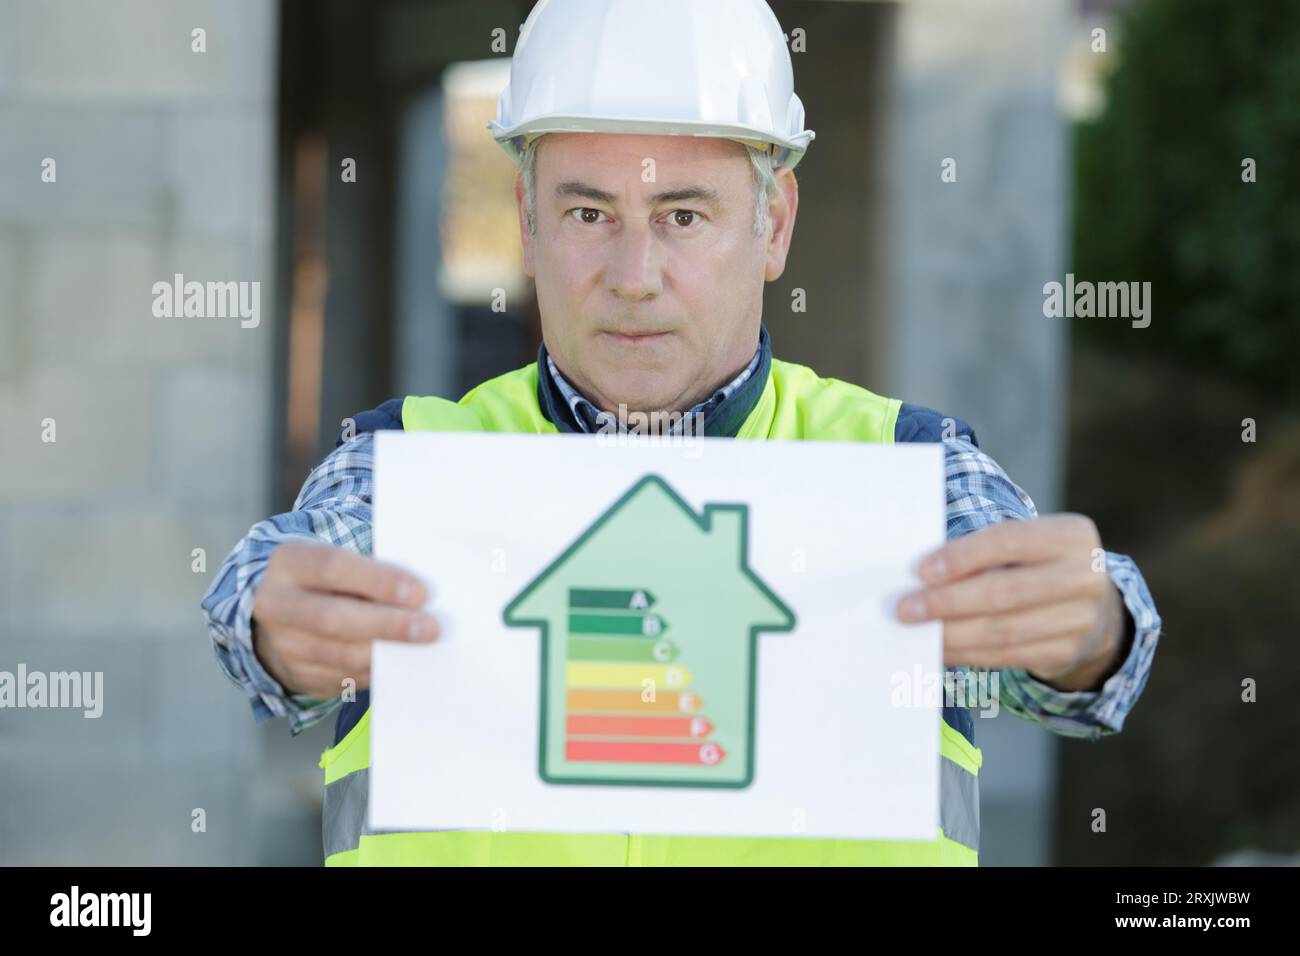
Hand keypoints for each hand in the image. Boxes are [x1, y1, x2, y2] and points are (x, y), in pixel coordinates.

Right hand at [250, 541, 439, 697]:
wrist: (282, 611)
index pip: (332, 568)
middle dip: (388, 625)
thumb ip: (372, 571)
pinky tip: (401, 661)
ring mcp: (283, 645)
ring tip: (423, 645)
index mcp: (288, 562)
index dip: (378, 581)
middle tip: (431, 628)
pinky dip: (377, 670)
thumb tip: (421, 593)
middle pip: (334, 619)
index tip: (419, 593)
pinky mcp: (297, 674)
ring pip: (341, 655)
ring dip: (387, 652)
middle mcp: (276, 605)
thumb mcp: (339, 560)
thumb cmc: (327, 579)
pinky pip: (344, 678)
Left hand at [895, 515, 1126, 691]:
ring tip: (917, 629)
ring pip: (1002, 630)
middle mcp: (1085, 577)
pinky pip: (1006, 655)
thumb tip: (922, 575)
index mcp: (1072, 536)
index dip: (962, 557)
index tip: (922, 571)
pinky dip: (966, 653)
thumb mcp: (1027, 545)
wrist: (1096, 609)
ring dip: (951, 633)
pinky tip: (940, 647)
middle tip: (906, 608)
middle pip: (1004, 592)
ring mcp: (1080, 620)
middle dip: (948, 602)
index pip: (1008, 541)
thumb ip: (984, 552)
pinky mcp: (1066, 653)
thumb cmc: (1039, 566)